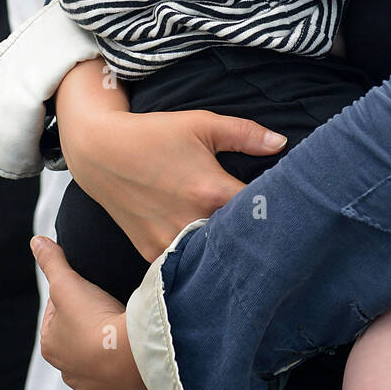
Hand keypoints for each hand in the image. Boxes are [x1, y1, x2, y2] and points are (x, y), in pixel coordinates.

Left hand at [32, 237, 148, 389]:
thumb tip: (35, 241)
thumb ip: (53, 262)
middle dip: (83, 330)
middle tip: (104, 313)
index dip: (72, 299)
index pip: (57, 315)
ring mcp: (85, 389)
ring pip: (83, 373)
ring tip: (110, 344)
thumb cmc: (96, 318)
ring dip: (91, 360)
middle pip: (71, 343)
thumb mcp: (69, 283)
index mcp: (50, 342)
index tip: (90, 290)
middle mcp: (64, 369)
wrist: (129, 355)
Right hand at [57, 58, 287, 260]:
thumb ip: (245, 134)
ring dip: (227, 251)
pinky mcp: (151, 253)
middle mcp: (191, 222)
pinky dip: (198, 260)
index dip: (278, 209)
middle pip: (238, 241)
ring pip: (211, 258)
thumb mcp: (202, 124)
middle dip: (254, 236)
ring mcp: (169, 242)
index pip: (258, 211)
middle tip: (271, 231)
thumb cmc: (153, 135)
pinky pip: (184, 264)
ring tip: (243, 245)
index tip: (290, 207)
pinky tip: (210, 253)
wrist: (100, 153)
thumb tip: (281, 142)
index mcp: (210, 191)